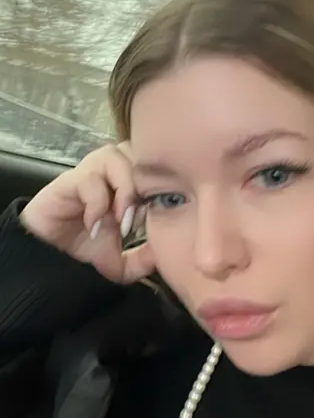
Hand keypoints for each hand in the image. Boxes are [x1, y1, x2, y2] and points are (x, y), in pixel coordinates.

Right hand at [21, 143, 154, 282]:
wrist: (45, 256)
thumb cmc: (82, 250)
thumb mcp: (120, 264)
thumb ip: (143, 261)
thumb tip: (163, 254)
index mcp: (127, 185)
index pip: (154, 167)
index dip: (160, 191)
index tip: (156, 223)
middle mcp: (110, 174)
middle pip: (138, 153)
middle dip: (145, 186)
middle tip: (138, 221)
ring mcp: (89, 175)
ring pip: (116, 156)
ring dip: (124, 189)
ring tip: (119, 222)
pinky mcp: (67, 182)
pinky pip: (88, 178)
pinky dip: (98, 203)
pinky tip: (94, 226)